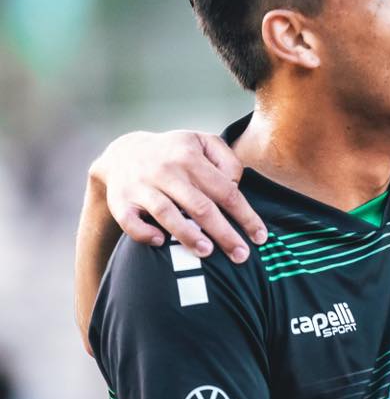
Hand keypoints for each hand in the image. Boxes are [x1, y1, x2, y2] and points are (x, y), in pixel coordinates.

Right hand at [91, 130, 264, 261]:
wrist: (124, 151)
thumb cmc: (175, 152)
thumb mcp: (203, 142)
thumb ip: (227, 160)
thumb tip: (236, 186)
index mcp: (190, 157)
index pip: (226, 191)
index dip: (245, 216)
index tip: (260, 237)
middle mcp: (166, 171)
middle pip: (201, 207)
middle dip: (224, 234)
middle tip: (241, 256)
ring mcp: (141, 186)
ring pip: (167, 214)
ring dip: (188, 235)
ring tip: (207, 252)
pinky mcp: (120, 201)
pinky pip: (131, 222)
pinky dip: (145, 233)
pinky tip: (161, 242)